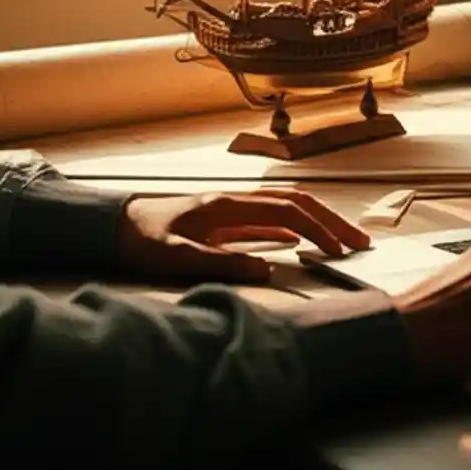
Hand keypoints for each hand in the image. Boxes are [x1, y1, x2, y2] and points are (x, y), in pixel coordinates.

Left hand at [117, 189, 369, 282]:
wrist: (110, 226)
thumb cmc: (140, 241)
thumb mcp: (178, 257)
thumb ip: (222, 263)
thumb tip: (270, 268)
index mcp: (229, 205)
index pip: (289, 212)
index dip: (319, 230)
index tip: (341, 252)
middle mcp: (235, 201)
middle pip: (297, 203)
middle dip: (331, 221)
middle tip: (360, 244)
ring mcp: (231, 209)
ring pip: (287, 208)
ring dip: (318, 221)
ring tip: (342, 241)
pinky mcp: (225, 221)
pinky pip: (270, 219)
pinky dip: (296, 227)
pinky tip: (302, 242)